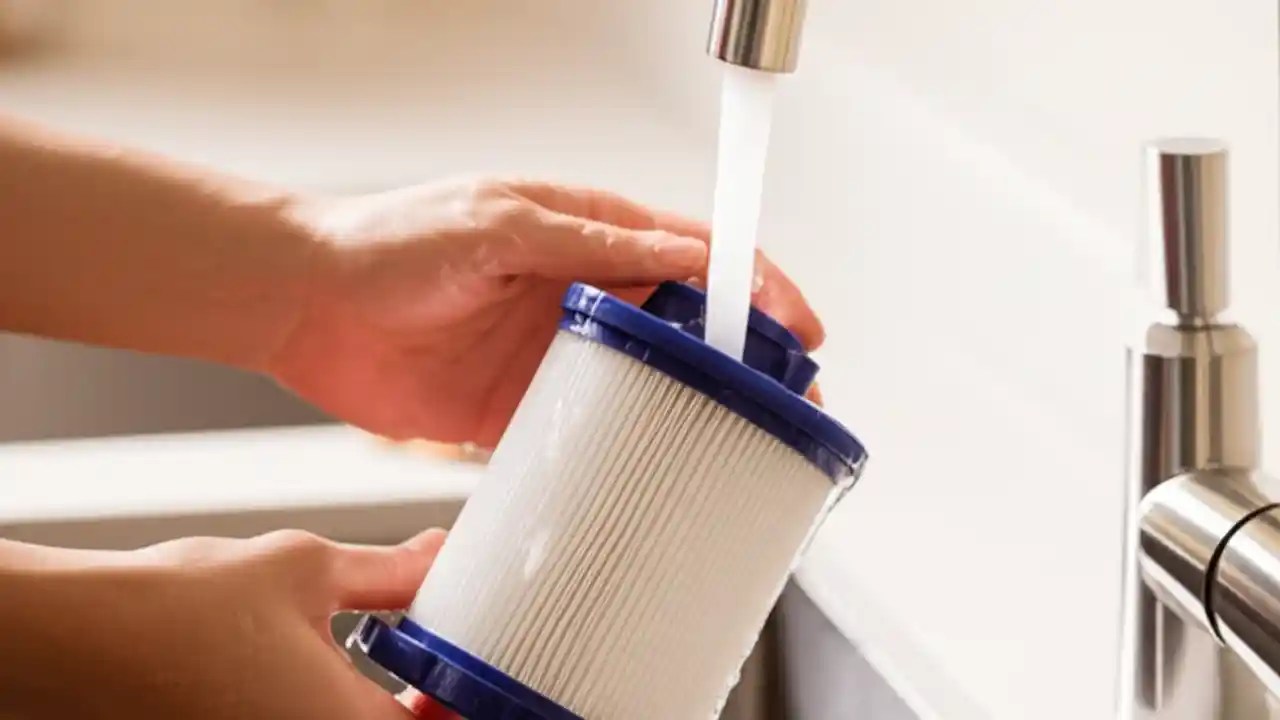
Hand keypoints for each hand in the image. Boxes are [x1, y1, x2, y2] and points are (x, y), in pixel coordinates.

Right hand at [0, 530, 453, 719]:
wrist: (80, 638)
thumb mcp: (309, 568)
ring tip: (395, 653)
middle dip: (431, 699)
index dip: (473, 696)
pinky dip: (335, 706)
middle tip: (440, 653)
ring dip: (385, 702)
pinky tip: (329, 666)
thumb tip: (441, 554)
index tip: (482, 666)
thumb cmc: (184, 609)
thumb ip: (392, 571)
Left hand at [269, 178, 824, 446]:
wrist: (306, 304)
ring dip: (698, 406)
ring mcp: (553, 352)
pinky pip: (591, 429)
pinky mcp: (519, 406)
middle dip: (743, 356)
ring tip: (746, 441)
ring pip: (649, 380)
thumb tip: (681, 253)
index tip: (795, 327)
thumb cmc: (389, 241)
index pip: (692, 253)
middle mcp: (579, 292)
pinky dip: (629, 447)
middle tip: (789, 398)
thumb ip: (591, 244)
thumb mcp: (499, 222)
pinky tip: (660, 467)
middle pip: (685, 323)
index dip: (753, 287)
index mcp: (584, 232)